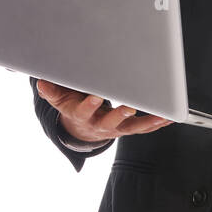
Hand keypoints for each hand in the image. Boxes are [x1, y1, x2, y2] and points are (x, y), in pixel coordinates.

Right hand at [36, 79, 172, 142]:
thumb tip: (41, 82)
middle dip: (119, 114)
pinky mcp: (127, 129)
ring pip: (132, 127)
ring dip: (147, 122)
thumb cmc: (73, 108)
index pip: (84, 111)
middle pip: (110, 122)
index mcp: (82, 116)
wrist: (81, 129)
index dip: (89, 105)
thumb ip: (51, 91)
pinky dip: (157, 123)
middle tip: (129, 107)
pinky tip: (169, 118)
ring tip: (161, 116)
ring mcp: (115, 128)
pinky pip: (144, 128)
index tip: (96, 97)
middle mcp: (99, 125)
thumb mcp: (59, 100)